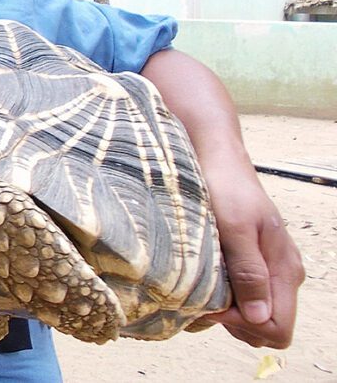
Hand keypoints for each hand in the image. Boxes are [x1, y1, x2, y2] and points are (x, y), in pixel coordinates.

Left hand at [203, 173, 303, 347]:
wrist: (219, 160)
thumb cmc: (225, 187)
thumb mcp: (234, 227)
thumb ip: (249, 271)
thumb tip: (258, 316)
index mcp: (284, 270)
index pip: (278, 328)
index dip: (245, 325)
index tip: (214, 304)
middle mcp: (281, 274)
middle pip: (268, 328)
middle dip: (236, 323)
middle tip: (206, 297)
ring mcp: (267, 269)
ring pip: (254, 315)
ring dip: (229, 311)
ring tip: (204, 286)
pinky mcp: (251, 262)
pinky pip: (244, 296)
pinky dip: (225, 297)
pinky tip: (205, 278)